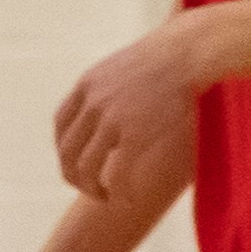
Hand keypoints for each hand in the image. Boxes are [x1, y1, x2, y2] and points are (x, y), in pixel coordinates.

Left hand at [53, 15, 213, 200]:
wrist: (189, 52)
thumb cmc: (169, 55)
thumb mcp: (126, 64)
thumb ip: (112, 85)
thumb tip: (117, 98)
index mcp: (88, 83)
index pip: (61, 124)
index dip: (64, 148)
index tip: (76, 162)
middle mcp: (93, 102)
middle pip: (67, 150)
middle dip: (73, 175)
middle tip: (89, 188)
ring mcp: (111, 119)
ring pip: (85, 167)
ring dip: (92, 189)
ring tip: (106, 197)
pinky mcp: (133, 135)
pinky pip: (115, 175)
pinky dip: (117, 192)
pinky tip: (126, 199)